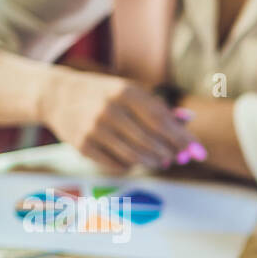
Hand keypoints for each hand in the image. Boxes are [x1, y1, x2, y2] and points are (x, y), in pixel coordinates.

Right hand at [38, 67, 196, 172]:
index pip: (162, 121)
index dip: (183, 140)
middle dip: (169, 154)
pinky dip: (131, 166)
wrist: (57, 95)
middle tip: (176, 158)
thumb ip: (159, 107)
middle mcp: (109, 109)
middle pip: (151, 142)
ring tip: (159, 160)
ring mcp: (94, 128)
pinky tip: (134, 160)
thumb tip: (189, 121)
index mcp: (125, 91)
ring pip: (135, 156)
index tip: (198, 152)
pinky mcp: (83, 145)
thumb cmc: (104, 94)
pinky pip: (117, 165)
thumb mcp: (130, 92)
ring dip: (153, 162)